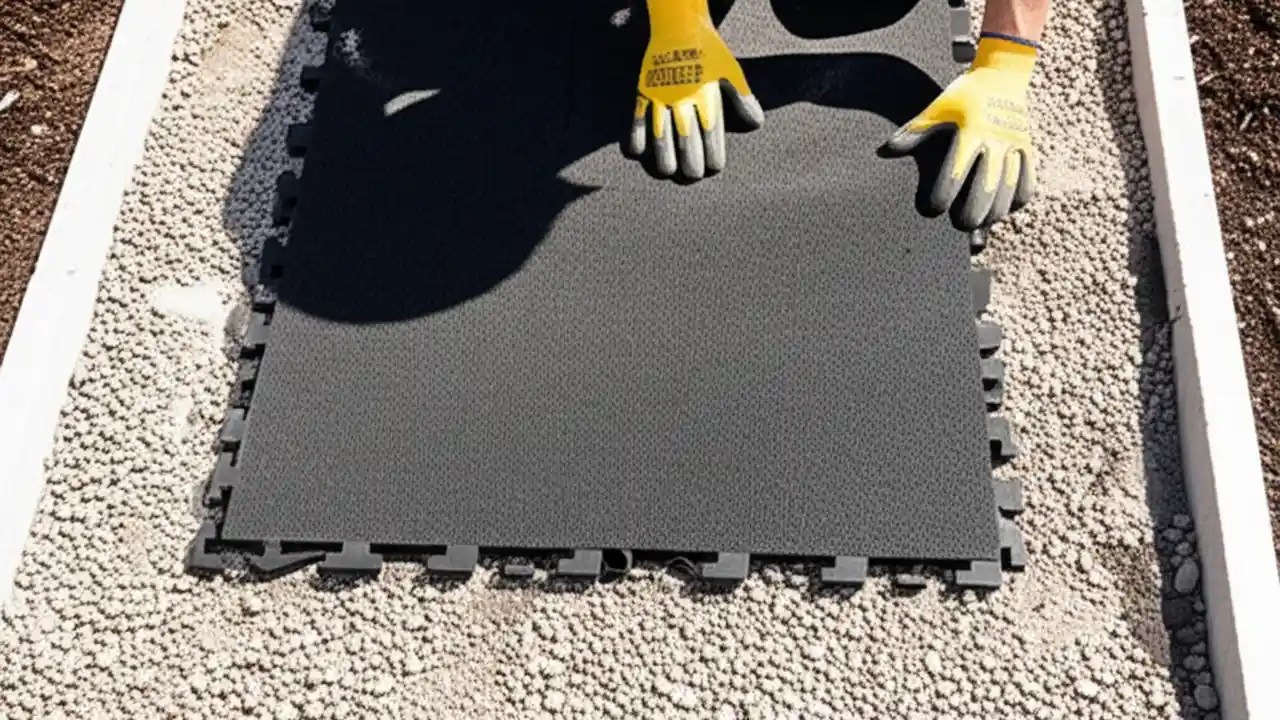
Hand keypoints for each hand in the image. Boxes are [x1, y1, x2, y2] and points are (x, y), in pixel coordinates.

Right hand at [629, 0, 763, 179]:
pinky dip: (635, 142)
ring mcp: (660, 98)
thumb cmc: (708, 51)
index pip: (712, 138)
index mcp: (707, 96)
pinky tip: (640, 153)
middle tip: (692, 175)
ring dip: (665, 163)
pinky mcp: (642, 93)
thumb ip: (743, 99)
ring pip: (660, 140)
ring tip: (668, 172)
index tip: (714, 168)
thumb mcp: (731, 71)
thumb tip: (756, 124)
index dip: (713, 159)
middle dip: (691, 167)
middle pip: (687, 145)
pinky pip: (635, 124)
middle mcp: (683, 99)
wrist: (678, 26)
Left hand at [887, 35, 1038, 229]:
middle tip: (959, 223)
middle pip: (985, 190)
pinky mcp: (1028, 150)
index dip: (941, 198)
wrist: (1003, 72)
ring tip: (979, 223)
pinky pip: (1028, 184)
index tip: (931, 209)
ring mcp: (1015, 146)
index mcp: (969, 131)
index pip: (954, 175)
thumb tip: (885, 151)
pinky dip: (1015, 202)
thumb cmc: (964, 95)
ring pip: (1009, 192)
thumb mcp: (937, 108)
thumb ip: (914, 132)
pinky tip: (1001, 209)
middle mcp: (995, 140)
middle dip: (971, 214)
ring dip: (993, 213)